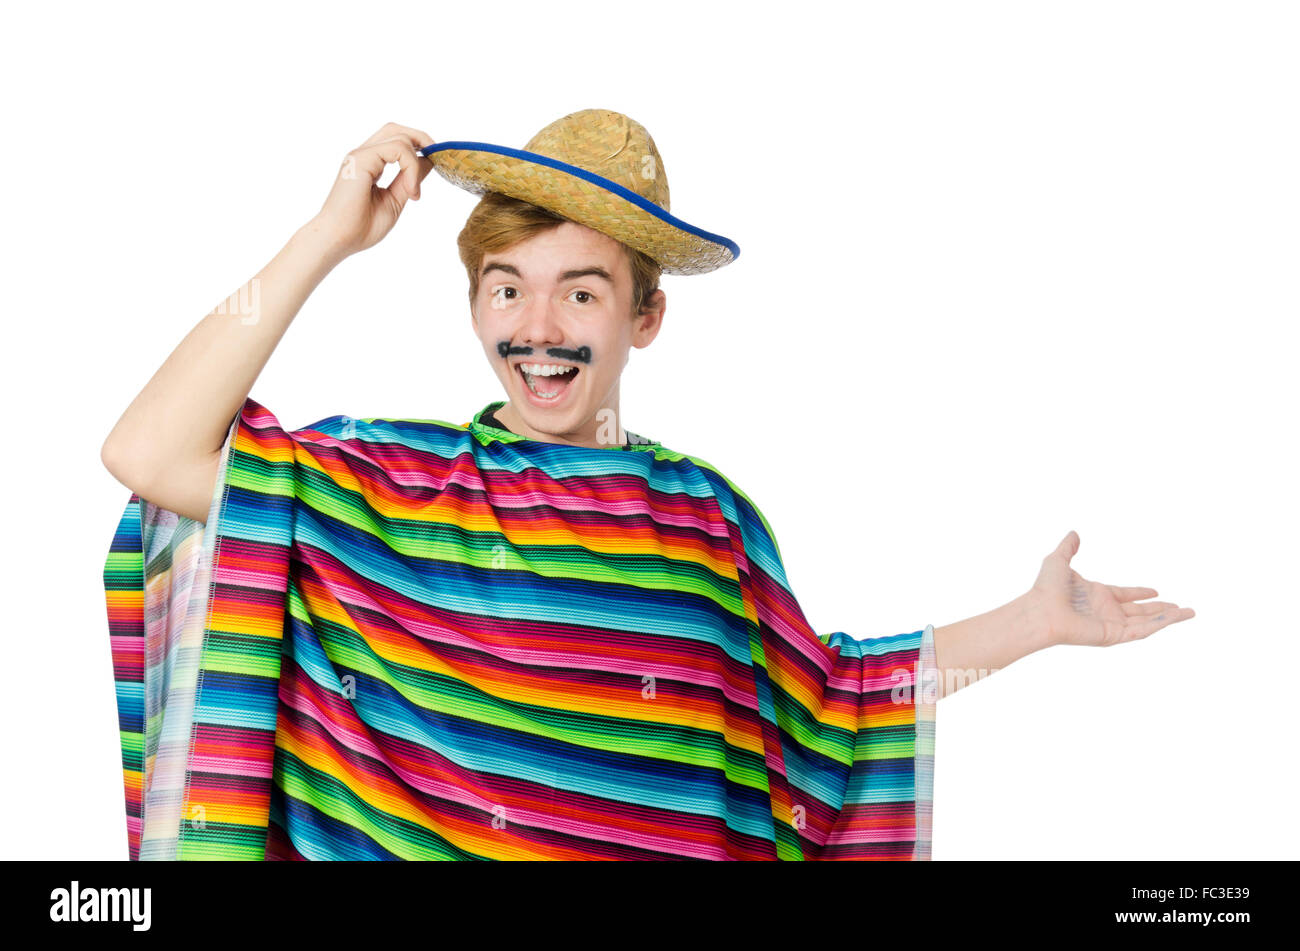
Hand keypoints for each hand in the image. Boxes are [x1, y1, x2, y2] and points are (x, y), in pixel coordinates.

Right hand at [312, 122, 434, 259]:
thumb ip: (409, 180)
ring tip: (414, 192)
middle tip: (437, 160)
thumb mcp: (395, 200)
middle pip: (397, 130)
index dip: (419, 148)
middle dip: (422, 139)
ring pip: (400, 137)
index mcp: (370, 163)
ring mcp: (361, 155)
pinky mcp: (361, 159)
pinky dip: (410, 167)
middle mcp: (364, 155)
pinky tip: (410, 190)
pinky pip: (396, 149)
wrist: (339, 240)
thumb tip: (429, 161)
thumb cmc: (361, 227)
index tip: (433, 168)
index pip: (396, 141)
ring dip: (416, 162)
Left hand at [1028, 531, 1195, 647]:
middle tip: (1181, 607)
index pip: (1124, 595)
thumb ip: (1068, 548)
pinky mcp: (1113, 635)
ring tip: (1188, 613)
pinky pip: (1142, 631)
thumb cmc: (1044, 589)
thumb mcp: (1057, 561)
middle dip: (1161, 610)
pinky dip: (1160, 625)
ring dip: (1168, 618)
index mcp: (1096, 595)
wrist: (1040, 611)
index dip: (1140, 593)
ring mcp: (1110, 624)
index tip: (1155, 591)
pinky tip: (1174, 618)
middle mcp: (1105, 611)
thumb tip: (1074, 533)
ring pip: (1146, 622)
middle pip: (1140, 611)